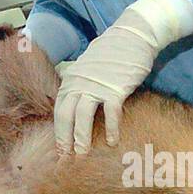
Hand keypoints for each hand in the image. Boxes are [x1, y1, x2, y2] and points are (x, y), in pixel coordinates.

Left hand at [54, 8, 162, 153]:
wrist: (134, 35)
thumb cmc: (113, 53)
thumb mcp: (88, 66)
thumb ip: (80, 83)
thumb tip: (76, 102)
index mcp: (71, 79)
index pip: (59, 110)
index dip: (58, 131)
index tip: (60, 149)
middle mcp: (79, 82)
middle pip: (65, 116)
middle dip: (64, 139)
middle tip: (65, 158)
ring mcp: (96, 85)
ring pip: (83, 117)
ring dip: (81, 138)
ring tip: (83, 155)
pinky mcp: (115, 88)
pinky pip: (111, 113)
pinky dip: (112, 129)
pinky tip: (113, 141)